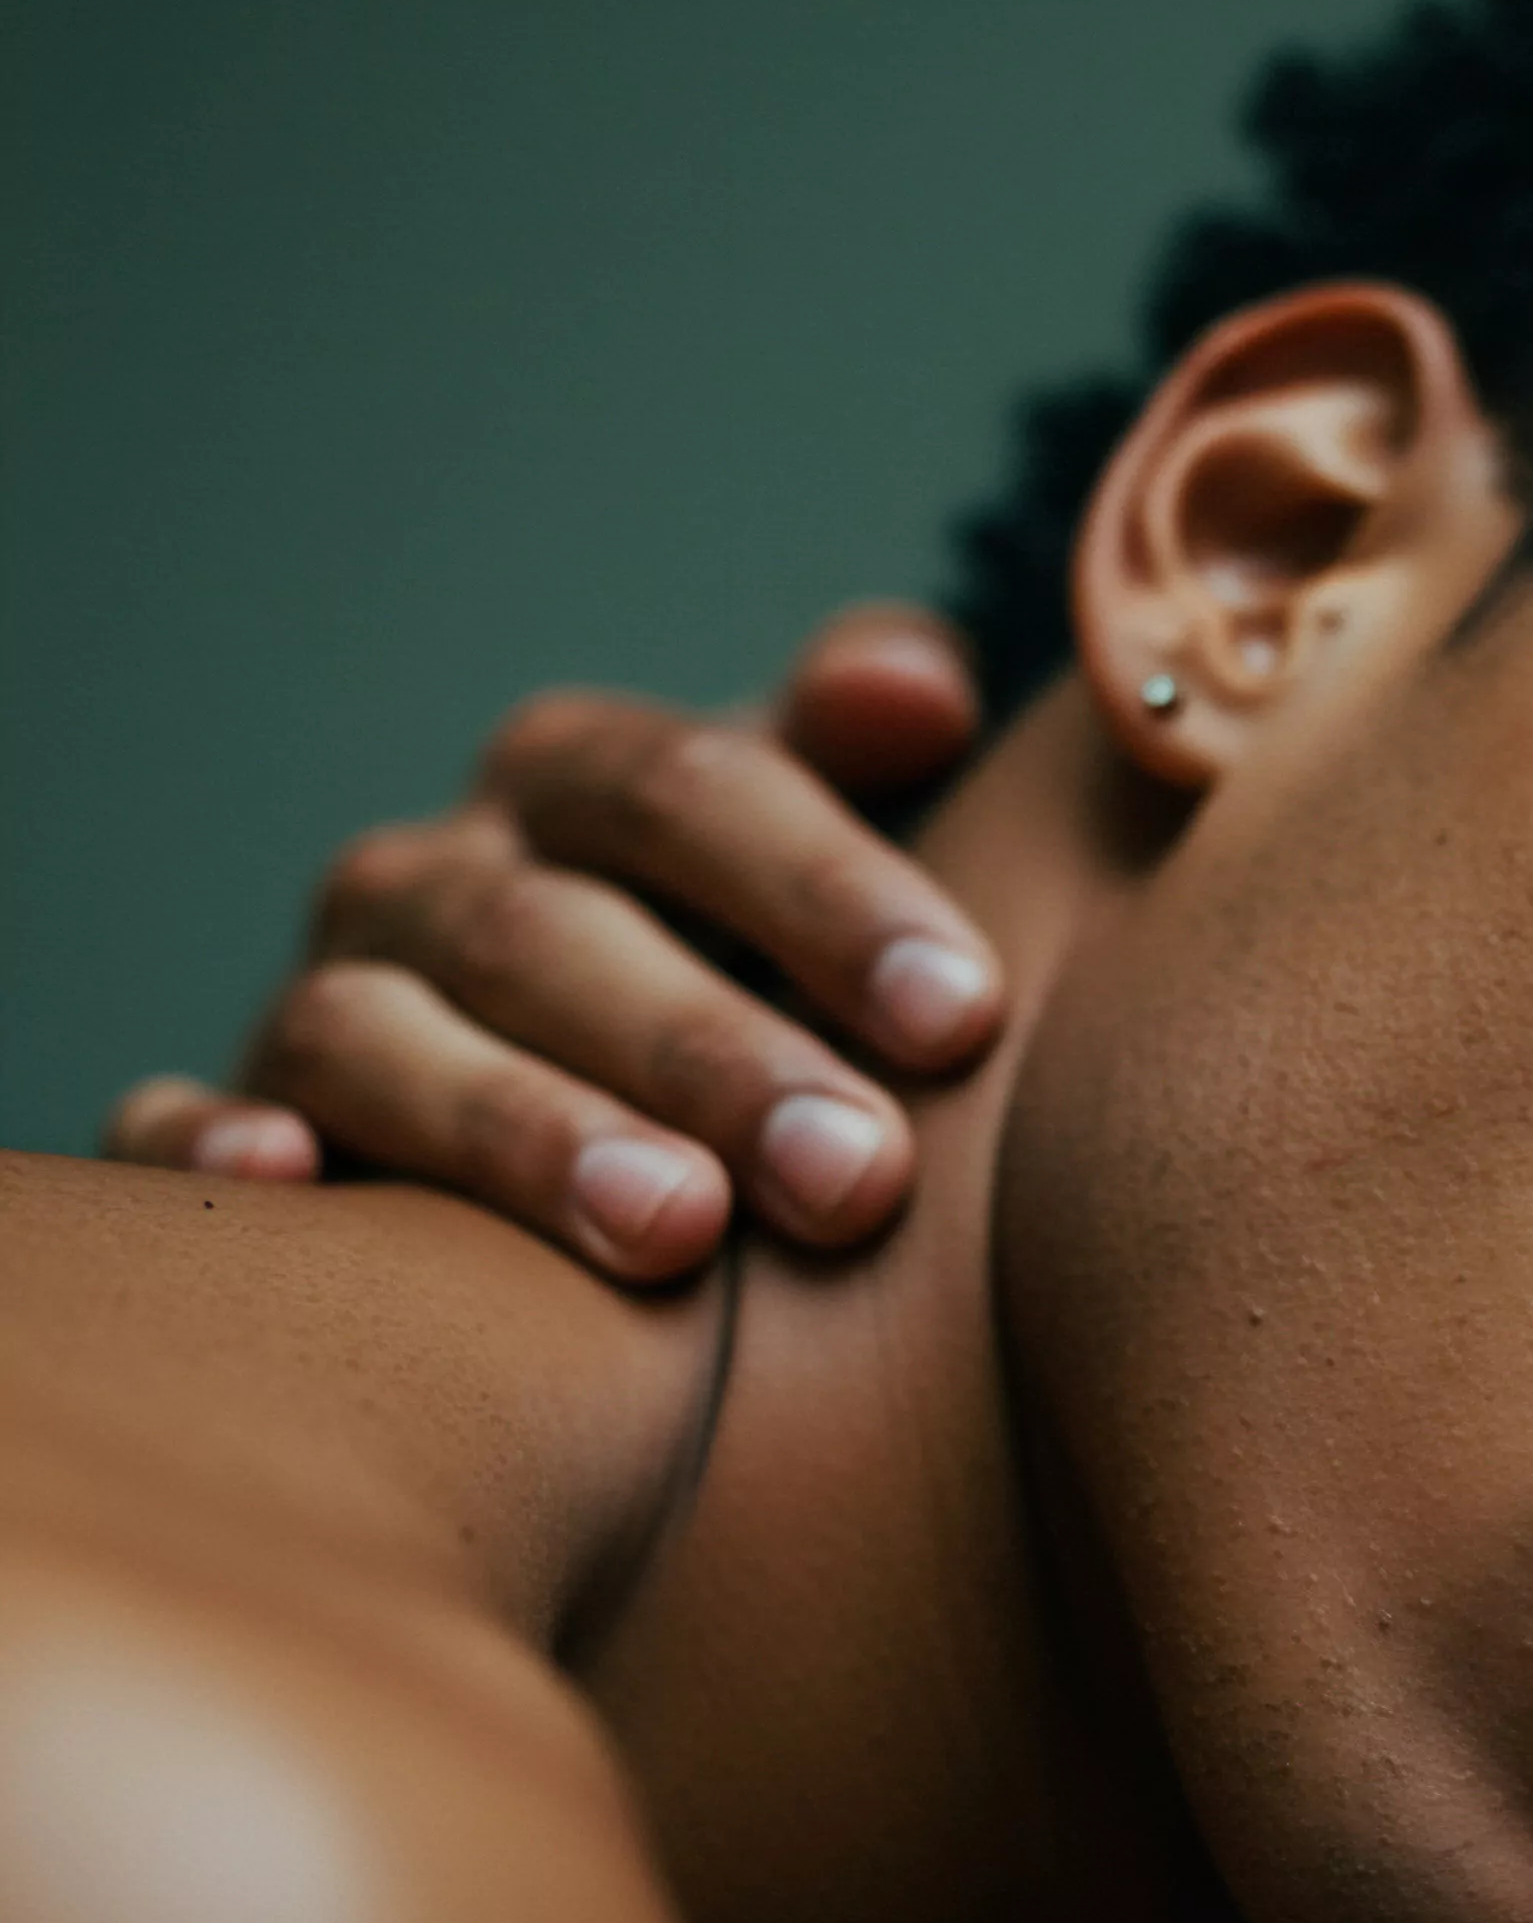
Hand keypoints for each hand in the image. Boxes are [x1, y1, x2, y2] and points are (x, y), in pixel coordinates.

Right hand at [100, 607, 995, 1277]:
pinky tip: (296, 1184)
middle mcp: (435, 877)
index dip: (826, 890)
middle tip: (856, 1176)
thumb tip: (917, 688)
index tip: (964, 1015)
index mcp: (579, 788)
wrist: (574, 1097)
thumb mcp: (800, 865)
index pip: (690, 790)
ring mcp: (325, 1000)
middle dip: (709, 1052)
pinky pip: (177, 1130)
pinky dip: (216, 1148)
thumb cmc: (731, 972)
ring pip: (379, 1035)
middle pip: (552, 933)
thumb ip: (860, 764)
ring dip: (522, 1131)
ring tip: (674, 1234)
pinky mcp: (241, 1125)